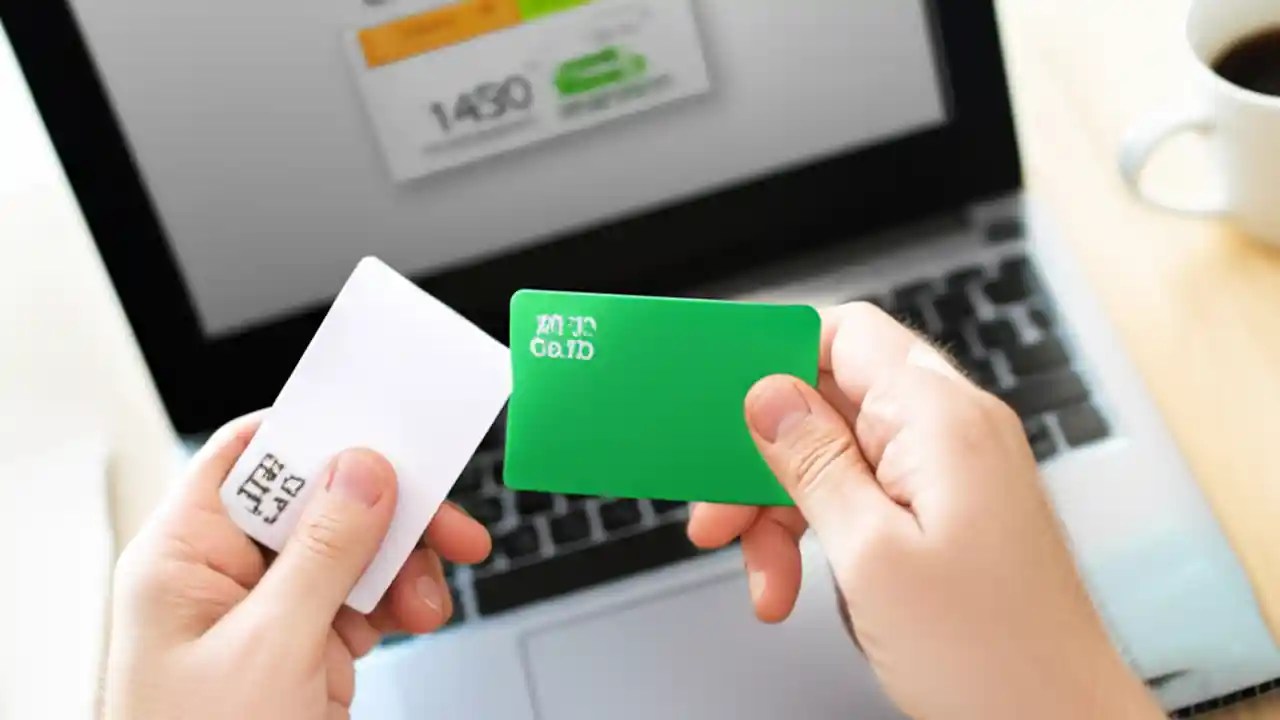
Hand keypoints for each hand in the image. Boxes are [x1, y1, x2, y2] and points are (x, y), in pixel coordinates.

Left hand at [103, 413, 489, 719]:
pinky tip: (414, 620)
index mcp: (184, 554)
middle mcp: (222, 574)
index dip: (317, 432)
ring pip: (352, 550)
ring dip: (402, 567)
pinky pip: (361, 598)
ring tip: (426, 604)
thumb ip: (323, 553)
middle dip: (387, 512)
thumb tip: (362, 469)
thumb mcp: (269, 647)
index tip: (386, 430)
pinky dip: (397, 605)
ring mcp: (265, 611)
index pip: (249, 455)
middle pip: (317, 500)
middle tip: (449, 525)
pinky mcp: (301, 645)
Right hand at [688, 304, 1160, 718]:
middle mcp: (953, 433)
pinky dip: (819, 536)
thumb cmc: (995, 658)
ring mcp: (952, 475)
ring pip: (835, 457)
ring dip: (784, 511)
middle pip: (827, 402)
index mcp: (941, 420)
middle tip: (719, 511)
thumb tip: (768, 395)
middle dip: (764, 458)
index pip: (845, 333)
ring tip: (762, 573)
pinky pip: (862, 499)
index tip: (719, 397)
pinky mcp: (946, 515)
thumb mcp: (870, 555)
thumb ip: (813, 463)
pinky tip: (801, 586)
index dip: (774, 353)